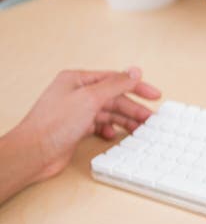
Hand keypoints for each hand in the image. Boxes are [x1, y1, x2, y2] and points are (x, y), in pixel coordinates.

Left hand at [12, 67, 160, 181]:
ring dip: (124, 120)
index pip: (115, 79)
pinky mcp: (76, 129)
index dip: (137, 87)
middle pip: (113, 98)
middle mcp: (77, 93)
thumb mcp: (90, 98)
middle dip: (133, 108)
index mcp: (77, 80)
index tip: (154, 95)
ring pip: (108, 113)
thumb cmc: (53, 124)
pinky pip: (100, 125)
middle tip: (150, 118)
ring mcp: (76, 112)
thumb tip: (134, 71)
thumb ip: (115, 84)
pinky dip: (109, 129)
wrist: (34, 152)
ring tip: (139, 128)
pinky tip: (113, 135)